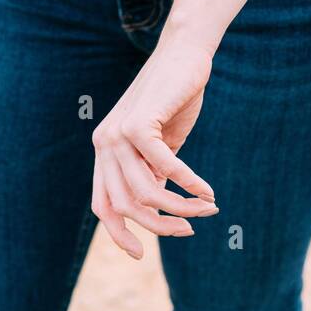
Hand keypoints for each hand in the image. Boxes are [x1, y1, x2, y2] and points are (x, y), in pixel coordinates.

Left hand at [91, 33, 218, 260]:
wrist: (183, 55)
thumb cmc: (175, 99)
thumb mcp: (162, 144)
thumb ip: (154, 173)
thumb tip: (159, 208)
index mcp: (105, 151)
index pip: (103, 206)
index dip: (119, 234)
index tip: (141, 255)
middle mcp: (104, 143)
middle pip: (127, 206)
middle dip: (161, 225)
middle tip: (192, 227)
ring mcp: (117, 133)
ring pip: (146, 192)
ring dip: (181, 206)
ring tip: (207, 208)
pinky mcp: (138, 124)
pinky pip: (165, 168)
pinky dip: (189, 184)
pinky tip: (207, 191)